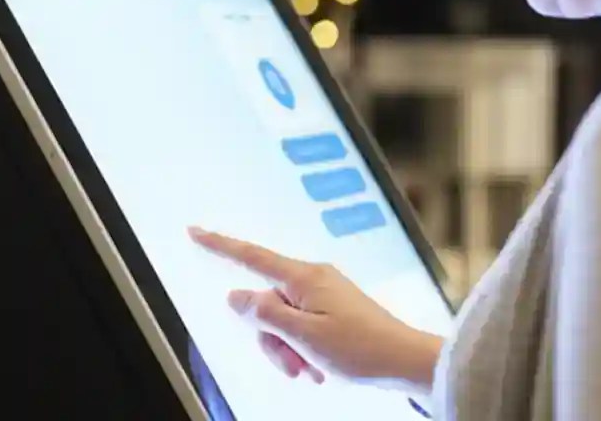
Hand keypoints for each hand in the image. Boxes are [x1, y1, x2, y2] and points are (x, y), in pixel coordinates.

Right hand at [189, 227, 442, 394]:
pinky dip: (303, 349)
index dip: (219, 245)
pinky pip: (301, 326)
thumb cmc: (360, 349)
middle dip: (270, 339)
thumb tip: (236, 295)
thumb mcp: (304, 336)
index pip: (251, 257)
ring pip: (282, 320)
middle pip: (265, 303)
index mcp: (304, 278)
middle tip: (293, 365)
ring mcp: (324, 293)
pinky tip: (319, 367)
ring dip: (288, 350)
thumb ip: (265, 314)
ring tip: (310, 370)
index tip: (195, 231)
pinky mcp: (333, 308)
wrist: (405, 361)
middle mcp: (312, 278)